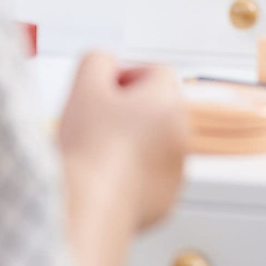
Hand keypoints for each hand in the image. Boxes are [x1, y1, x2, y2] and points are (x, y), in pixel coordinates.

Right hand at [58, 52, 188, 232]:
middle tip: (97, 117)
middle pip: (159, 107)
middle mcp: (181, 136)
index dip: (127, 74)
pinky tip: (105, 174)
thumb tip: (107, 65)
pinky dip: (133, 172)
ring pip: (156, 142)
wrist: (91, 205)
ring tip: (98, 148)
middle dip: (131, 108)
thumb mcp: (84, 84)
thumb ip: (98, 60)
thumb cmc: (89, 146)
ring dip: (134, 140)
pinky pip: (152, 176)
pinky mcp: (166, 201)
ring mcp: (177, 172)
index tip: (105, 90)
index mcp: (168, 103)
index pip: (157, 72)